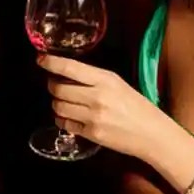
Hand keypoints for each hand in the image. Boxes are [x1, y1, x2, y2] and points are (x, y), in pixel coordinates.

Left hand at [37, 55, 170, 159]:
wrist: (152, 134)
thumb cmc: (136, 107)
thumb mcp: (118, 84)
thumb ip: (94, 79)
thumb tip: (66, 73)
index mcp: (105, 79)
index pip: (70, 67)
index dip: (51, 63)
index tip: (41, 59)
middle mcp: (97, 96)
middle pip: (58, 88)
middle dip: (53, 86)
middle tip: (56, 85)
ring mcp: (93, 117)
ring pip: (58, 106)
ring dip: (57, 104)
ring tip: (66, 103)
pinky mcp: (91, 134)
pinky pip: (65, 124)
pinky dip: (63, 120)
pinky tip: (71, 118)